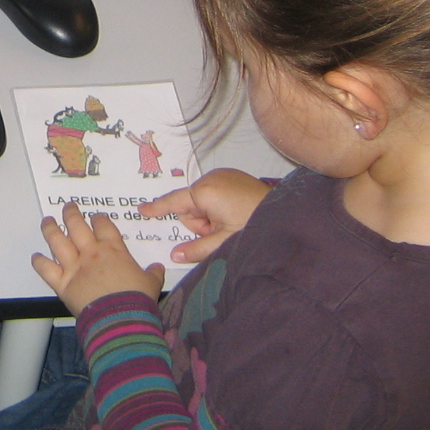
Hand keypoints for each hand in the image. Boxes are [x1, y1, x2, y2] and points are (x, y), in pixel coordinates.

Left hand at [31, 201, 163, 315]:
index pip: (103, 225)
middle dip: (71, 213)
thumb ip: (153, 273)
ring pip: (57, 240)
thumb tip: (158, 269)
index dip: (98, 218)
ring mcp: (74, 267)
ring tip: (47, 221)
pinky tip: (35, 257)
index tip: (96, 216)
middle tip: (68, 208)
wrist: (121, 319)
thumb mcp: (151, 283)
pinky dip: (39, 262)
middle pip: (76, 225)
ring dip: (50, 229)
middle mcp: (91, 253)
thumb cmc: (137, 300)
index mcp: (113, 249)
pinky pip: (46, 269)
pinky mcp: (62, 284)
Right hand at [140, 168, 271, 263]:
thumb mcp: (224, 241)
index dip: (157, 208)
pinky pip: (213, 193)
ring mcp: (222, 174)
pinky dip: (218, 206)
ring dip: (210, 216)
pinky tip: (234, 214)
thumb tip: (175, 255)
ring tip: (231, 223)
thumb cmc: (256, 223)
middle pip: (190, 206)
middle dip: (200, 222)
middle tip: (220, 231)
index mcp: (205, 192)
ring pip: (202, 201)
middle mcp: (210, 177)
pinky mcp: (231, 176)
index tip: (141, 210)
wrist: (287, 213)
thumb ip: (197, 249)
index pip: (173, 202)